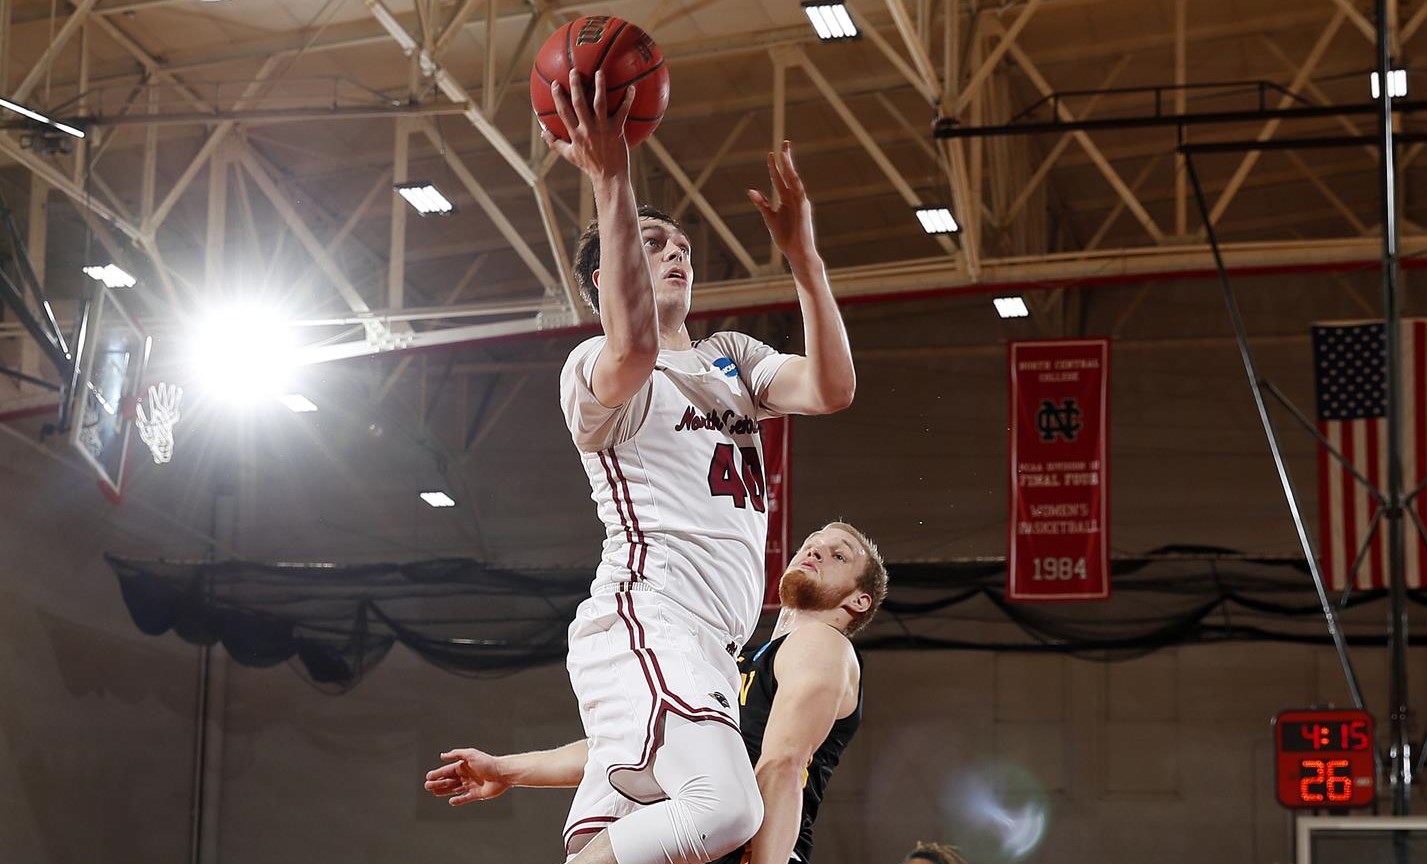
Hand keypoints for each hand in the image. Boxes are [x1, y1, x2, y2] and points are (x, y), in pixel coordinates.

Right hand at [424, 748, 510, 804]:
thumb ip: (456, 754)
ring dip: (444, 790)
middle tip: (427, 786)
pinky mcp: (477, 794)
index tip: (428, 777)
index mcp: (464, 766)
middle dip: (438, 783)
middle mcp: (467, 775)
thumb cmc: (487, 762)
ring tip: (434, 792)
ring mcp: (472, 785)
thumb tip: (442, 755)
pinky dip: (458, 800)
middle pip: (449, 780)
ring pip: (455, 789)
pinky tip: (451, 801)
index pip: (447, 771)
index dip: (437, 774)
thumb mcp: (470, 755)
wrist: (503, 773)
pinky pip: (465, 798)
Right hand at [542, 69, 635, 181]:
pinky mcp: (617, 130)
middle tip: (575, 71)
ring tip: (599, 72)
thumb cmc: (590, 165)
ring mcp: (602, 129)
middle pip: (579, 103)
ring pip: (599, 103)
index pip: (563, 112)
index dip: (558, 97)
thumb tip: (543, 133)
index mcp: (575, 134)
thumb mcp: (570, 155)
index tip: (555, 83)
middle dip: (575, 86)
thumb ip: (555, 143)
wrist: (609, 177)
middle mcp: (587, 129)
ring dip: (599, 87)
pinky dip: (627, 100)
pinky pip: (622, 112)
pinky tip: (631, 87)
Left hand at [748, 140, 817, 263]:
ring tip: (785, 152)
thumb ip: (762, 203)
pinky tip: (790, 171)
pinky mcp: (804, 208)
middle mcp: (794, 197)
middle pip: (789, 174)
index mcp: (787, 200)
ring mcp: (800, 201)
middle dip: (786, 159)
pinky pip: (799, 191)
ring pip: (794, 179)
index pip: (780, 179)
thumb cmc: (785, 238)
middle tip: (784, 142)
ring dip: (790, 166)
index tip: (771, 154)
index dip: (775, 167)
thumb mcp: (770, 218)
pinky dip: (794, 181)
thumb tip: (751, 190)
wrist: (798, 252)